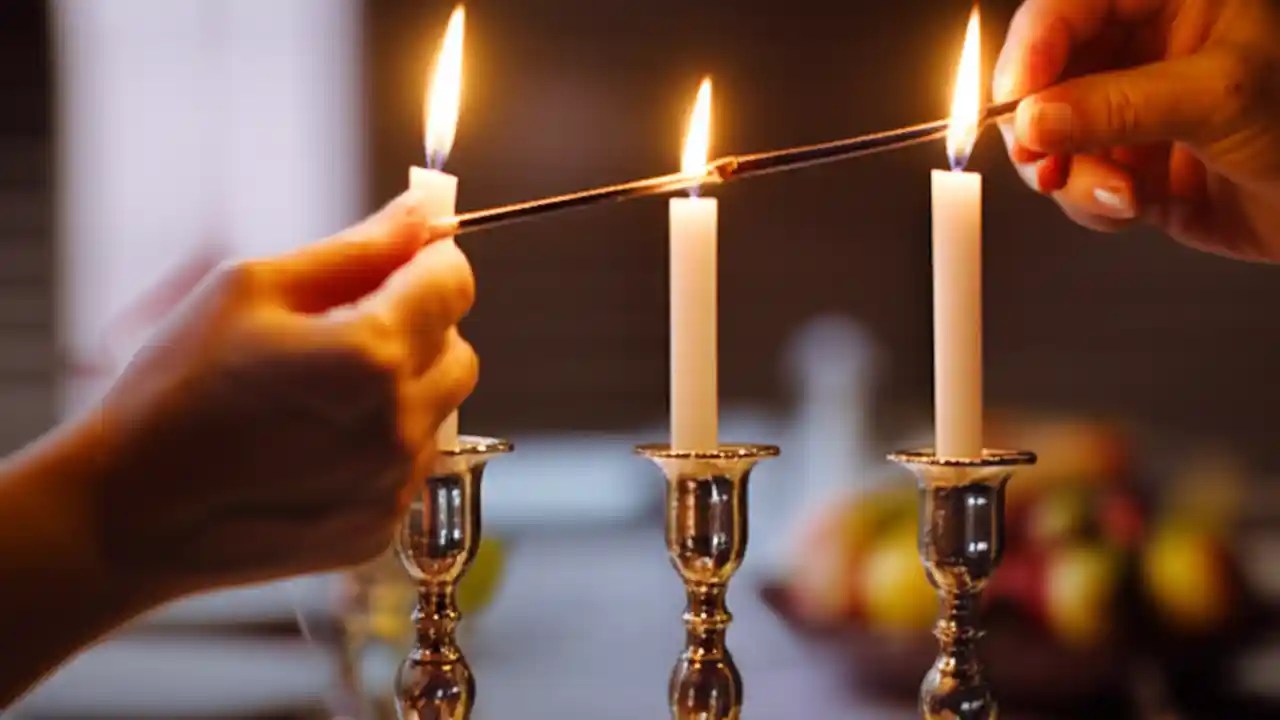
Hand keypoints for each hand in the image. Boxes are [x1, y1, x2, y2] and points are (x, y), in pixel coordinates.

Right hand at [86, 191, 475, 597]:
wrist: (128, 513)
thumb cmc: (176, 387)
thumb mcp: (251, 289)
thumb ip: (355, 248)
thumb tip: (424, 211)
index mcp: (371, 352)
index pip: (453, 282)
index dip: (429, 261)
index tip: (399, 260)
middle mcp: (398, 422)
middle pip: (459, 348)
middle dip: (419, 326)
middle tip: (345, 328)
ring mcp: (393, 483)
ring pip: (441, 408)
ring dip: (404, 387)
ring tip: (322, 394)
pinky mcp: (381, 528)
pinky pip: (413, 464)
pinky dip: (384, 444)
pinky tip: (315, 445)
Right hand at [994, 0, 1279, 260]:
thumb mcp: (1219, 99)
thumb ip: (1119, 105)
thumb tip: (1036, 118)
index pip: (1071, 5)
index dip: (1033, 47)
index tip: (1015, 96)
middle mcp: (1146, 47)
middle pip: (1046, 72)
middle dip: (1041, 124)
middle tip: (1041, 157)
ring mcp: (1133, 108)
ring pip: (1053, 134)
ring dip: (1069, 174)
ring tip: (1113, 194)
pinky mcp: (1129, 163)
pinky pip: (1077, 180)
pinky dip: (1091, 204)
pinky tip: (1131, 206)